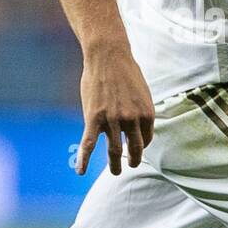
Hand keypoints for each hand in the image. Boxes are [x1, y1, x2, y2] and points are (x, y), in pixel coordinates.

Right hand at [77, 47, 154, 174]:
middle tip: (129, 166)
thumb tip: (138, 123)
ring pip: (113, 151)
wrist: (108, 55)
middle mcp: (132, 120)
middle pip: (133, 149)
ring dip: (114, 165)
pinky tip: (80, 171)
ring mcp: (113, 121)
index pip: (146, 139)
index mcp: (146, 114)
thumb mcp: (141, 92)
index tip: (135, 148)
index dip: (141, 146)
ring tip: (115, 172)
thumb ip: (140, 110)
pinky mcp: (93, 118)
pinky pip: (88, 145)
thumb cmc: (125, 70)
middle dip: (132, 161)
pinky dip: (84, 160)